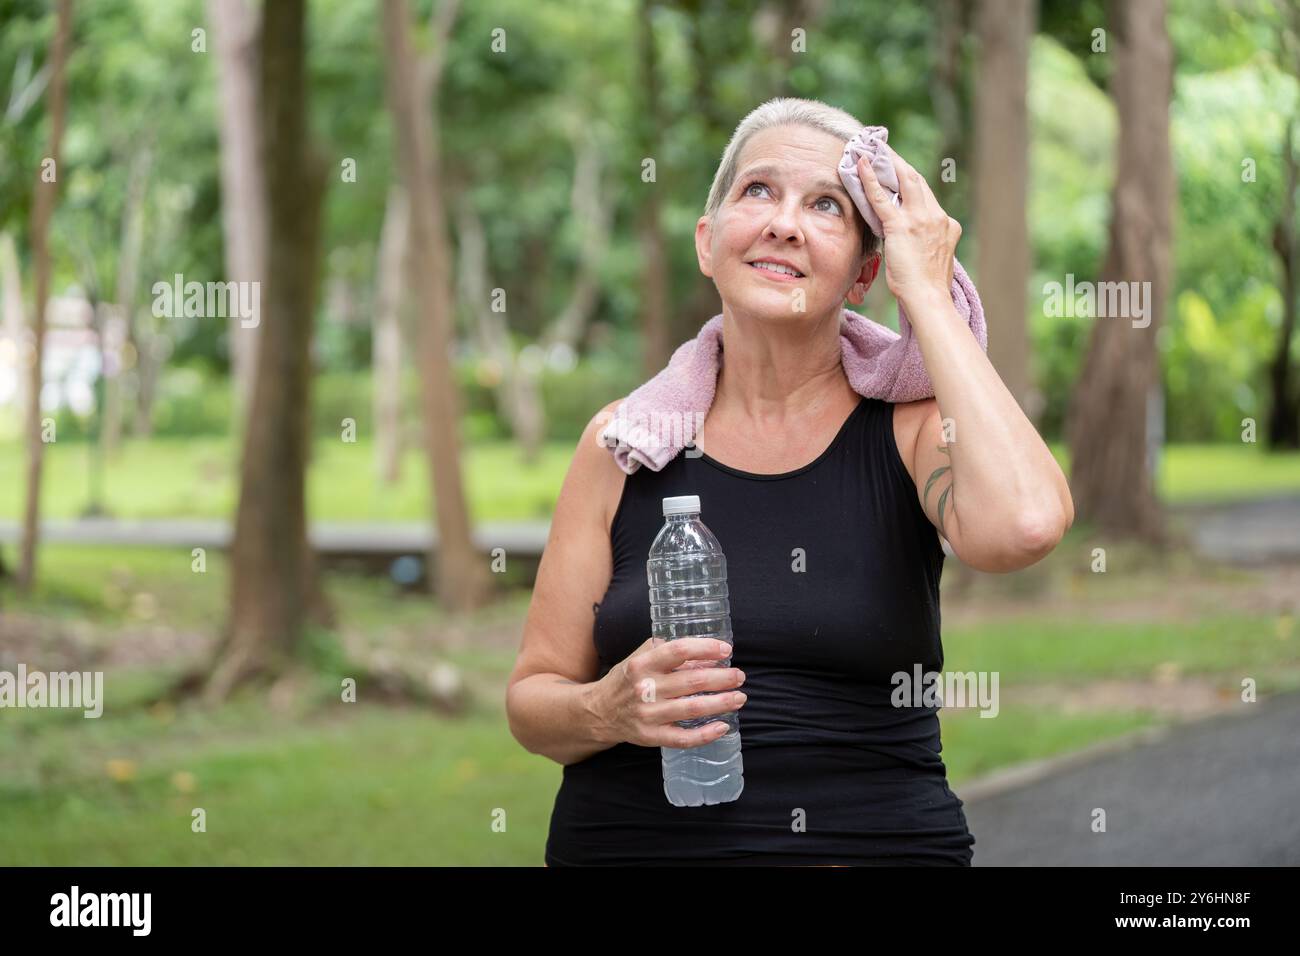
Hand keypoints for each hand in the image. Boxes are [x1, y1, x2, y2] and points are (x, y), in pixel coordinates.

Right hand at [590, 636, 746, 747]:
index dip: (705, 649)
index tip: (725, 649)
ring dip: (721, 703)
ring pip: (691, 709)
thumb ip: (666, 650)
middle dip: (721, 678)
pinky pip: (682, 738)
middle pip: (691, 681)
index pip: (678, 651)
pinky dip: (705, 734)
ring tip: (739, 698)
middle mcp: (644, 689)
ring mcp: (647, 715)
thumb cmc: (626, 680)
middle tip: (739, 676)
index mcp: (642, 664)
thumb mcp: (639, 657)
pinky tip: (722, 727)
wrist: (599, 712)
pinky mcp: (650, 737)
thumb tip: (704, 652)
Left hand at [856, 143, 960, 305]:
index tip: (898, 167)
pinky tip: (859, 165)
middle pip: (916, 180)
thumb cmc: (927, 288)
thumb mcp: (932, 259)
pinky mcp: (902, 227)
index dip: (910, 178)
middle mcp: (937, 216)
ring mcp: (921, 219)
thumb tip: (908, 241)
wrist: (929, 298)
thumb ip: (924, 243)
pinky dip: (870, 179)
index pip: (926, 193)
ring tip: (869, 148)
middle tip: (881, 148)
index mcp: (946, 224)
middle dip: (898, 163)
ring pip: (902, 181)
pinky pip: (882, 198)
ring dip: (885, 162)